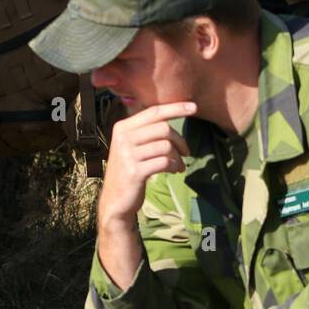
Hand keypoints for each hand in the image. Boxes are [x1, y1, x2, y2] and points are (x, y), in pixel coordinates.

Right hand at [97, 101, 196, 226]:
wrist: (114, 201)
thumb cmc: (128, 172)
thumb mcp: (131, 146)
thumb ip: (145, 131)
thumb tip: (171, 114)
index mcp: (122, 127)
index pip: (153, 112)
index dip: (175, 108)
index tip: (193, 107)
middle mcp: (123, 138)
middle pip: (163, 128)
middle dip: (180, 140)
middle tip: (186, 152)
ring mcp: (128, 155)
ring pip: (166, 146)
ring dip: (178, 157)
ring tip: (179, 165)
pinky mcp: (135, 171)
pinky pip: (164, 162)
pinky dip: (174, 166)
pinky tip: (175, 171)